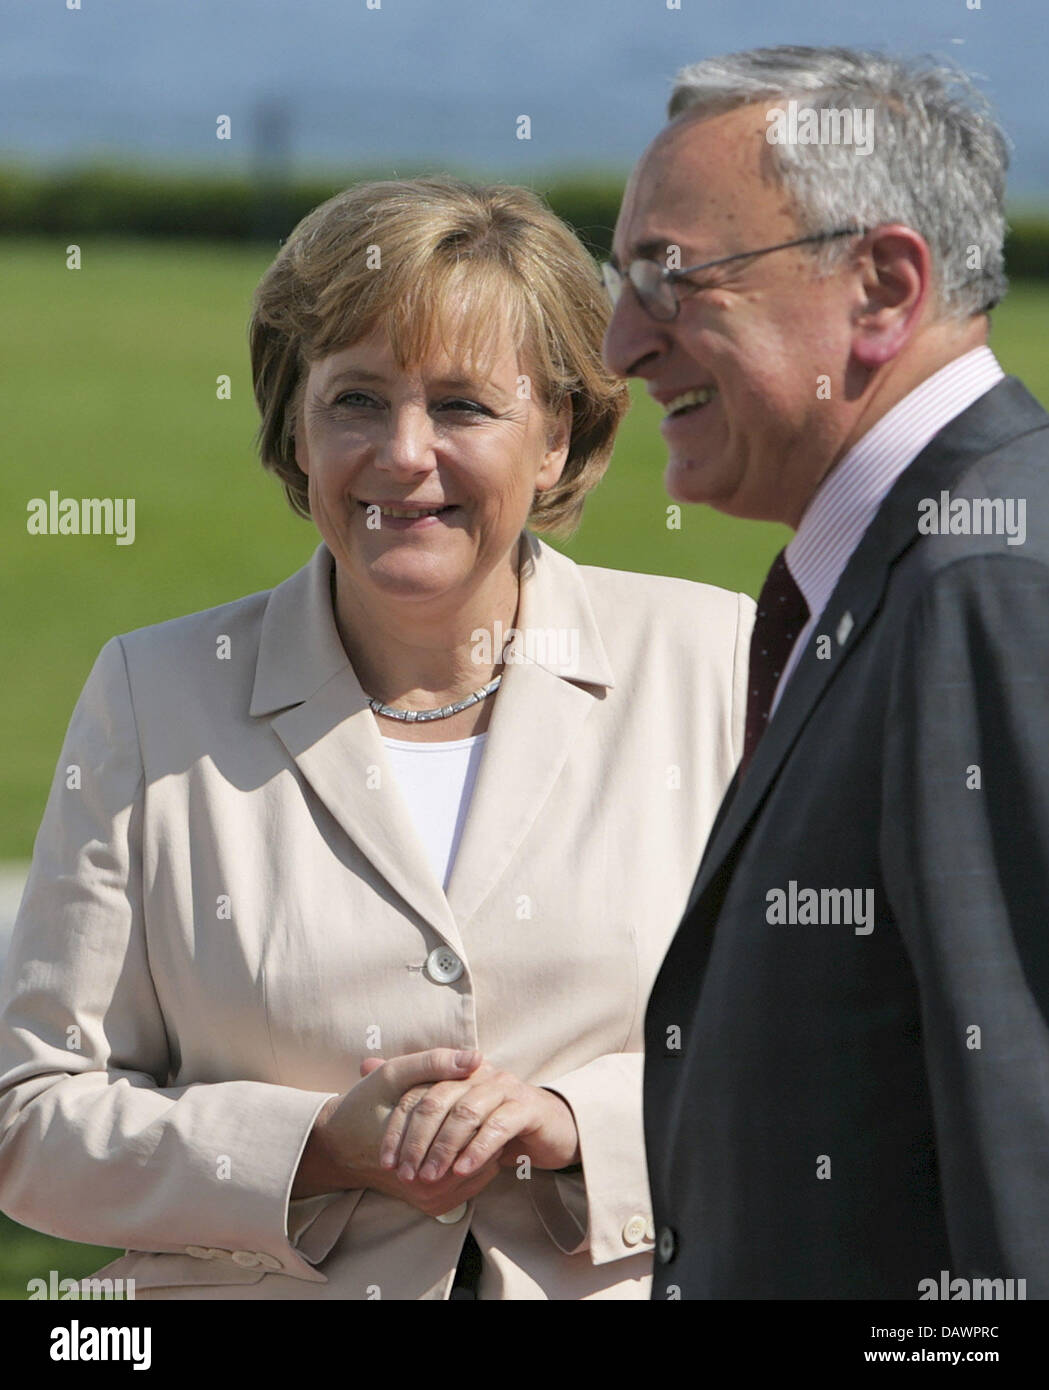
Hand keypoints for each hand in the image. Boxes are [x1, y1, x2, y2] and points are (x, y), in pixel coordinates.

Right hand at [293, 1048, 503, 1215]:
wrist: (338, 1147)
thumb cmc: (365, 1106)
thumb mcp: (394, 1075)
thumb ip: (435, 1064)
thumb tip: (478, 1057)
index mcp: (417, 1155)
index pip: (472, 1132)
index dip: (482, 1106)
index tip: (485, 1084)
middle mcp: (426, 1187)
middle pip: (480, 1154)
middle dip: (487, 1126)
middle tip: (489, 1100)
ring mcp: (431, 1200)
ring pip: (479, 1170)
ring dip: (484, 1143)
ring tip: (483, 1115)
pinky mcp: (434, 1205)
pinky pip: (471, 1183)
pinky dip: (476, 1160)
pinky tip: (472, 1137)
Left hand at [372, 1057, 580, 1184]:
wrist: (551, 1127)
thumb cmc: (495, 1118)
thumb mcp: (452, 1108)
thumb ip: (409, 1088)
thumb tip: (365, 1062)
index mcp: (456, 1070)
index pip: (417, 1093)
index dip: (398, 1128)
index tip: (386, 1161)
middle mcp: (478, 1073)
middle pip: (438, 1100)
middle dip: (417, 1140)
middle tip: (405, 1173)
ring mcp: (504, 1087)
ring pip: (466, 1112)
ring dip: (444, 1147)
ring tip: (429, 1176)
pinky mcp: (527, 1107)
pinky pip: (498, 1126)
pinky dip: (477, 1148)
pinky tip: (463, 1171)